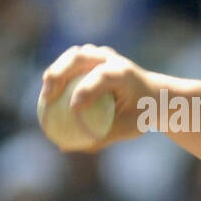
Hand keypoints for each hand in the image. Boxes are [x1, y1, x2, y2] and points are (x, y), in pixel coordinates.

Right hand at [38, 44, 153, 151]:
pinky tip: (49, 95)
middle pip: (79, 57)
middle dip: (59, 73)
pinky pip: (70, 63)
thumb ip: (101, 137)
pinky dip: (59, 75)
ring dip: (55, 72)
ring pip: (72, 56)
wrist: (155, 94)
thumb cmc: (141, 114)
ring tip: (45, 95)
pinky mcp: (91, 56)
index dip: (85, 90)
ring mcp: (100, 54)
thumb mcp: (129, 128)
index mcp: (125, 73)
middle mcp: (111, 58)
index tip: (73, 109)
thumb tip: (65, 147)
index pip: (102, 76)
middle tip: (48, 96)